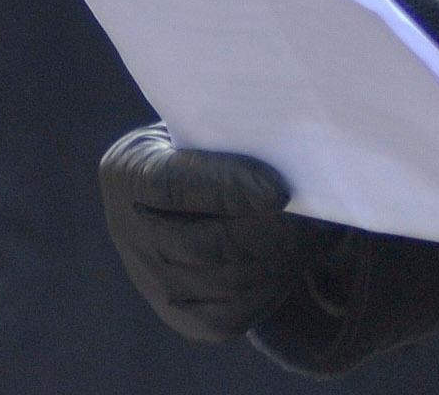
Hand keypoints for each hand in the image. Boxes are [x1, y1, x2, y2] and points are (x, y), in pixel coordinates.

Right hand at [97, 124, 438, 365]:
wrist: (212, 191)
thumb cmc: (223, 140)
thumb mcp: (216, 121)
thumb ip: (237, 130)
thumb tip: (298, 134)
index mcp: (126, 171)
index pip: (172, 184)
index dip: (227, 188)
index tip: (281, 191)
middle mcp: (127, 232)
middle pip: (204, 243)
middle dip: (265, 232)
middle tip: (312, 217)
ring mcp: (153, 282)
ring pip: (226, 281)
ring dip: (277, 260)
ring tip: (312, 232)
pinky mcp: (188, 318)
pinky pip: (237, 313)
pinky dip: (273, 288)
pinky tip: (294, 258)